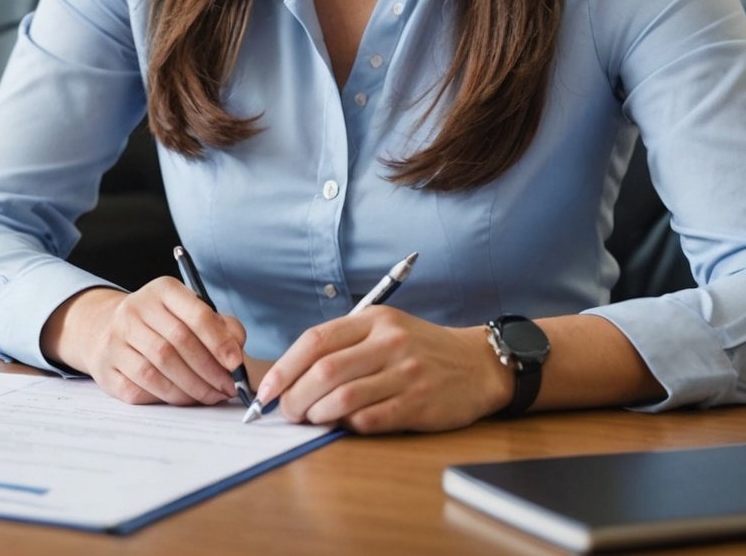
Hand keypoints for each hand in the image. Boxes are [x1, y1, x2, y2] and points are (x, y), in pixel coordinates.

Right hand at [41, 280, 248, 405]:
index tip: (235, 364)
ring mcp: (115, 338)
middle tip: (227, 388)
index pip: (196, 314)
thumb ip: (222, 327)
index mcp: (162, 290)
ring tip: (210, 396)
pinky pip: (139, 388)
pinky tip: (184, 398)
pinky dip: (166, 397)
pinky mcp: (106, 367)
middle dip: (208, 371)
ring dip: (190, 388)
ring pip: (157, 369)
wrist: (110, 330)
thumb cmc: (164, 324)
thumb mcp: (192, 312)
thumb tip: (235, 352)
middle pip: (177, 344)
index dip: (219, 341)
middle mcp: (134, 309)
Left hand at [252, 308, 511, 432]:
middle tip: (285, 412)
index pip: (315, 340)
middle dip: (294, 396)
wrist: (479, 365)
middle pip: (324, 371)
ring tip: (309, 420)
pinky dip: (348, 425)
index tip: (266, 390)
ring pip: (344, 397)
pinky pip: (371, 419)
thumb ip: (344, 344)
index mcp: (374, 320)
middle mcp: (390, 343)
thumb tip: (293, 376)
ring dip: (317, 413)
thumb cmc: (420, 349)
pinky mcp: (420, 404)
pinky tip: (343, 425)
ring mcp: (406, 374)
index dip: (284, 367)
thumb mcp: (385, 328)